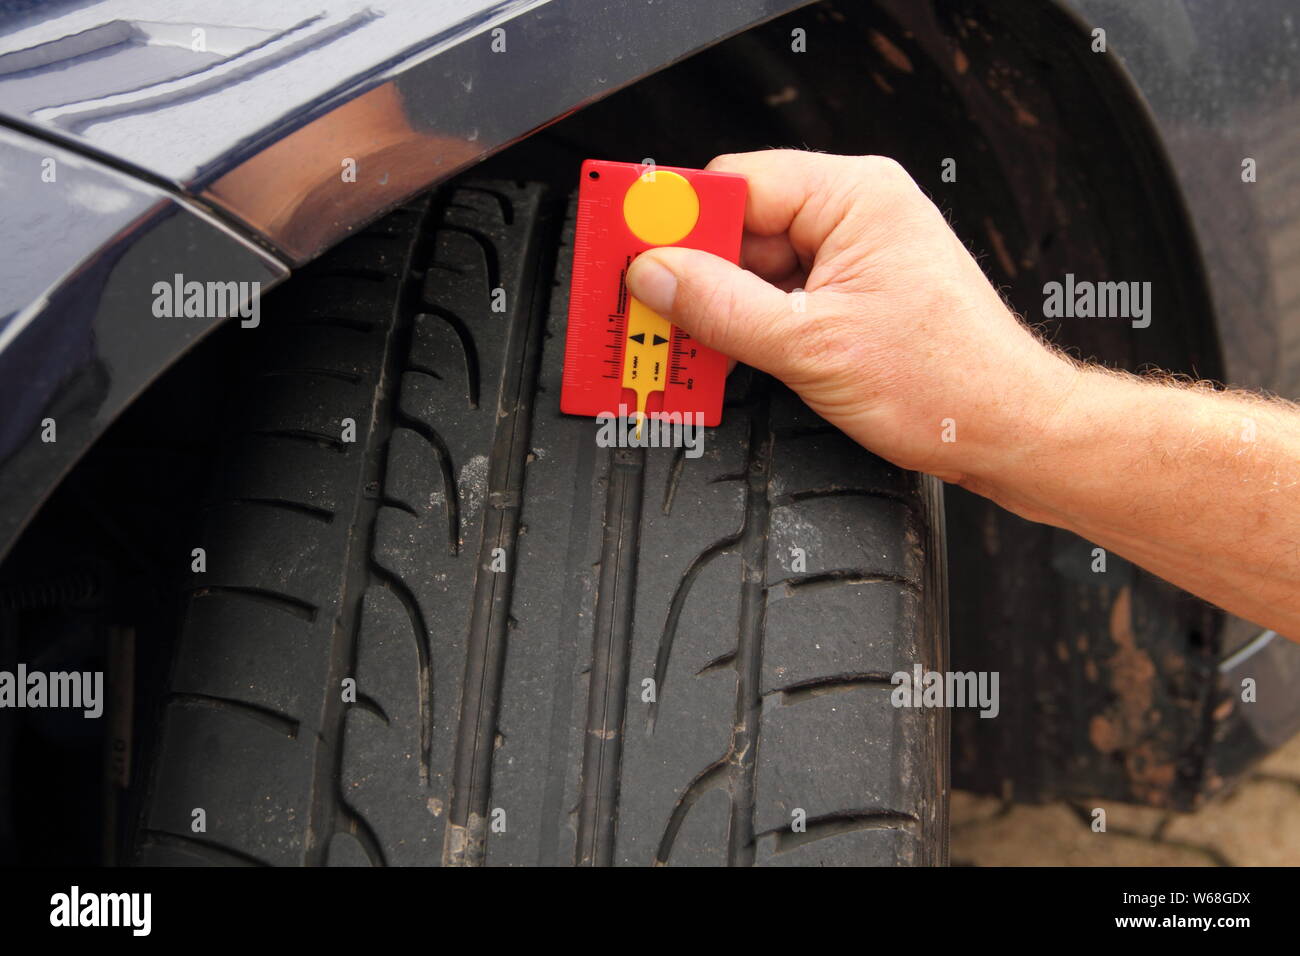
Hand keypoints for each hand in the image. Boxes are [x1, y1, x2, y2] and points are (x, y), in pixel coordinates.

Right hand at [625, 149, 1077, 489]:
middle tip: (644, 305)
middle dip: (692, 270)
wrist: (1006, 430)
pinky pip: (780, 295)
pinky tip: (720, 351)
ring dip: (718, 304)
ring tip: (679, 341)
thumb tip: (655, 273)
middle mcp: (856, 213)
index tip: (630, 249)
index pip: (738, 184)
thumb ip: (720, 306)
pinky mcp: (854, 295)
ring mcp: (856, 256)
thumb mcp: (809, 346)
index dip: (679, 220)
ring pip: (756, 266)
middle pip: (741, 226)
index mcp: (854, 196)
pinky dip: (747, 323)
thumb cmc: (946, 381)